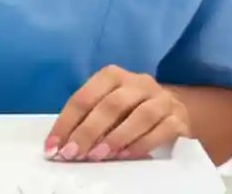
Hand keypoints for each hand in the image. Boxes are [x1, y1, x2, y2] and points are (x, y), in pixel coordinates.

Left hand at [46, 65, 190, 162]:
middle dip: (88, 131)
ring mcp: (161, 98)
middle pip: (111, 104)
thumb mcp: (108, 107)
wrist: (174, 110)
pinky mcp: (178, 118)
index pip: (84, 97)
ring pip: (139, 116)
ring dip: (115, 138)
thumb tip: (63, 143)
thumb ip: (88, 118)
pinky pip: (160, 130)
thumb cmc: (130, 110)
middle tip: (73, 153)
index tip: (53, 147)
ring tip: (98, 156)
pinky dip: (141, 144)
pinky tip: (125, 157)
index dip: (66, 123)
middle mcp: (138, 82)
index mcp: (113, 75)